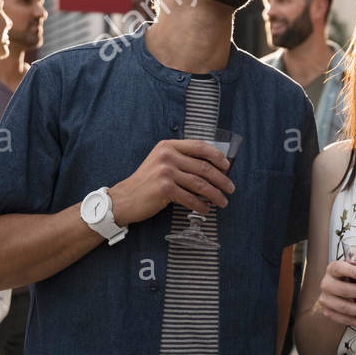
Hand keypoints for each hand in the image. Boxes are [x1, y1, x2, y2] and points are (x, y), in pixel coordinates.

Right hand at [109, 139, 233, 224]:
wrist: (125, 198)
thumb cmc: (146, 182)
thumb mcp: (161, 162)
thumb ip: (181, 160)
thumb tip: (211, 169)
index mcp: (168, 146)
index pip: (199, 146)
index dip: (217, 156)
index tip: (227, 166)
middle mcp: (167, 156)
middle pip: (203, 167)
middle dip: (221, 179)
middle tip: (230, 188)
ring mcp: (166, 172)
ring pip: (200, 184)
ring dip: (215, 194)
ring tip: (223, 201)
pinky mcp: (165, 189)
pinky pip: (190, 198)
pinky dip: (201, 205)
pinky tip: (206, 208)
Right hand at [312, 259, 355, 329]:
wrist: (337, 291)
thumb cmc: (351, 278)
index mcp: (332, 269)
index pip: (340, 268)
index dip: (352, 272)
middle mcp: (326, 284)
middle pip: (344, 290)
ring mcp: (326, 300)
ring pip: (345, 308)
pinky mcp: (329, 313)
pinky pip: (346, 321)